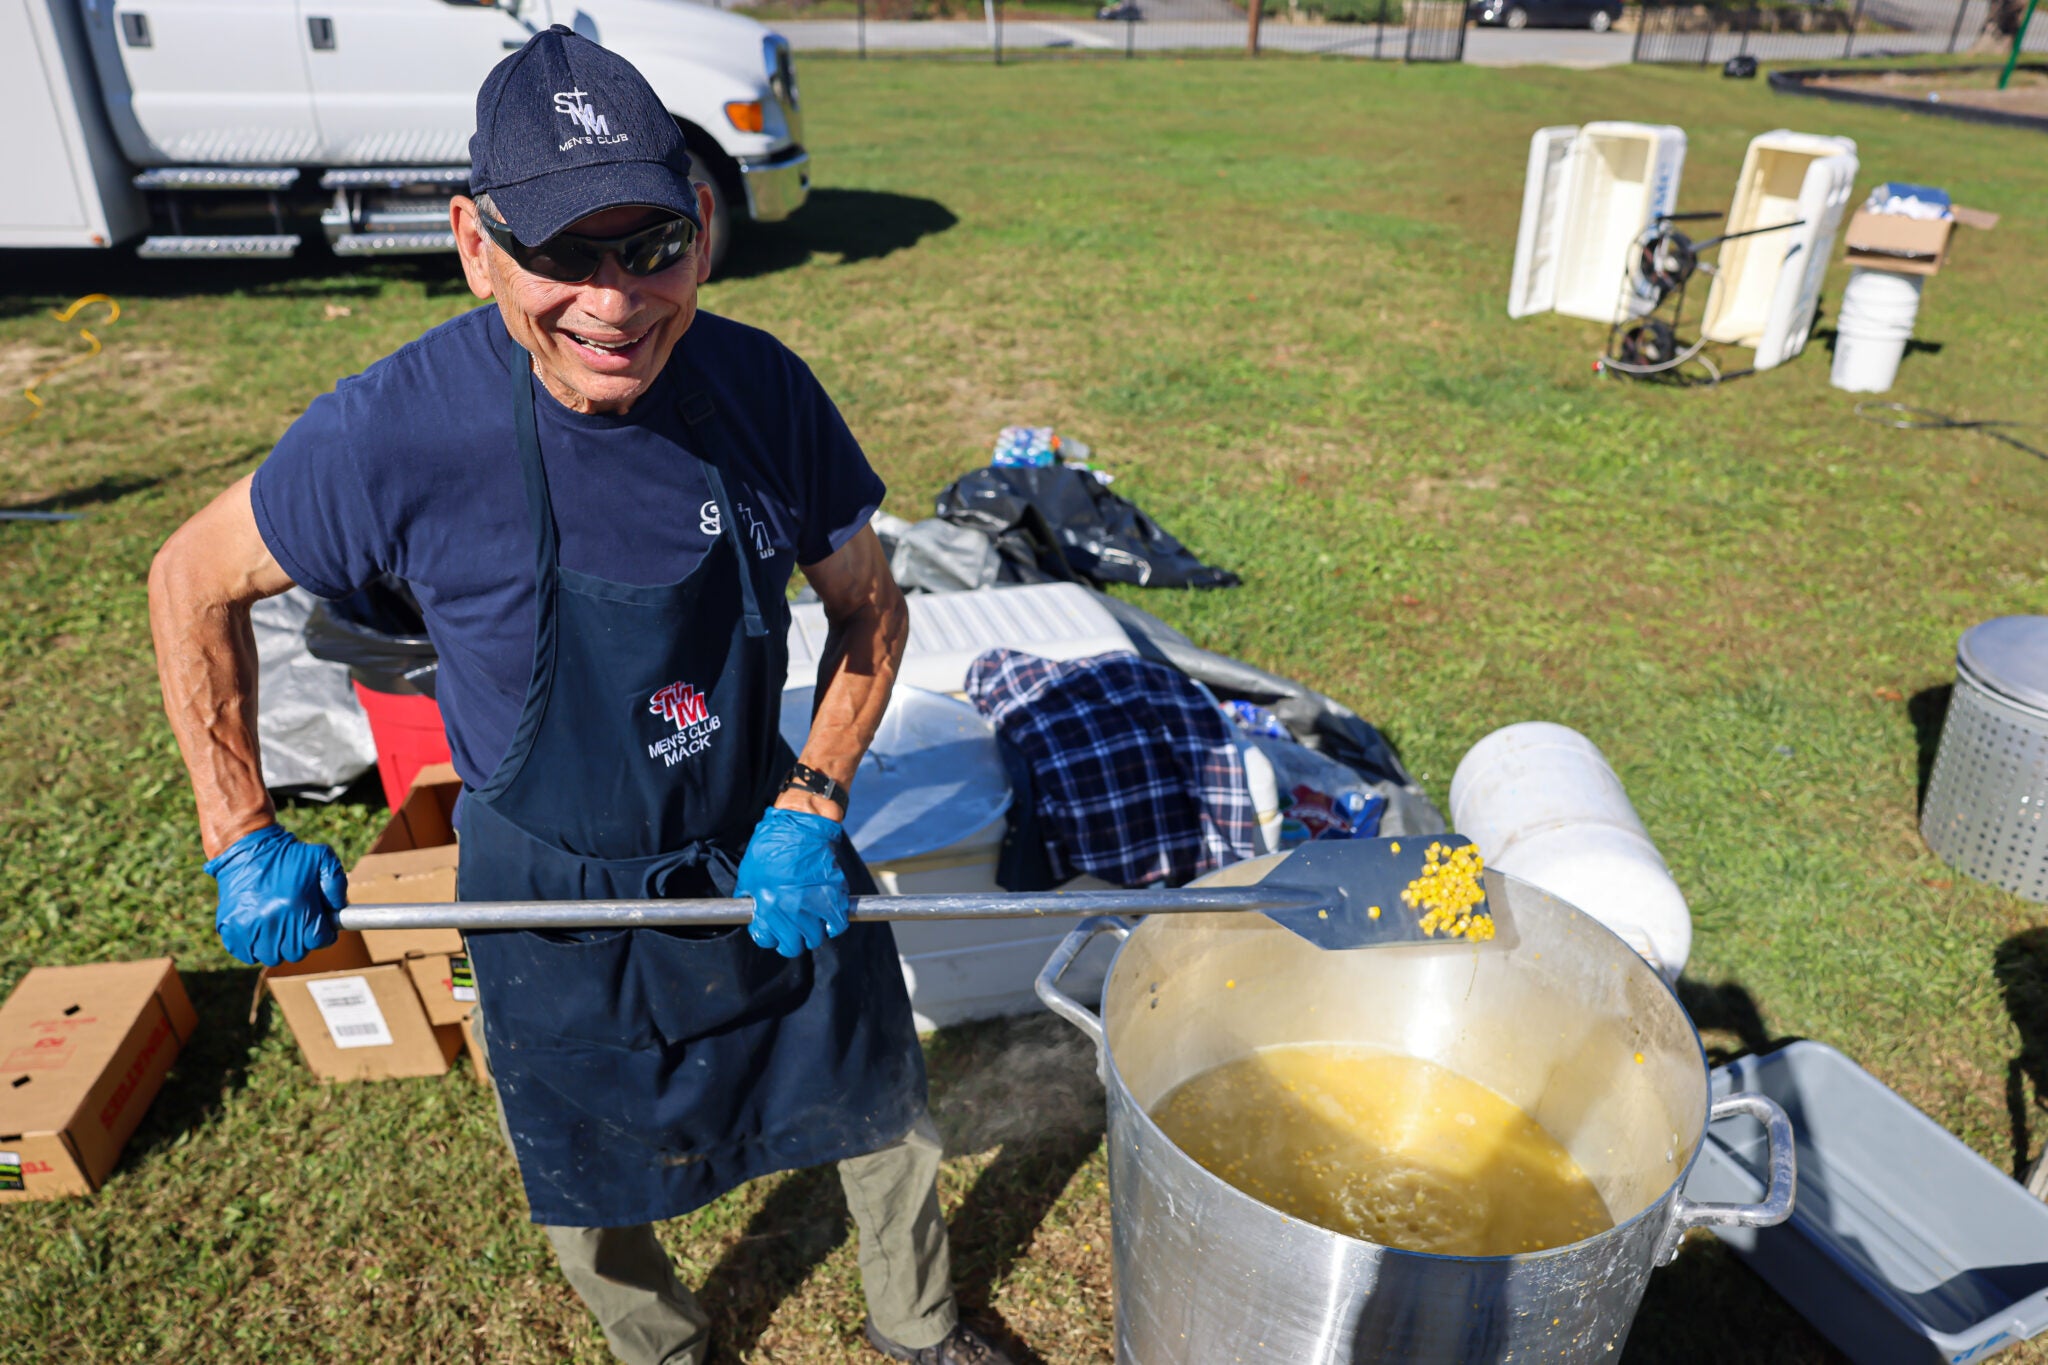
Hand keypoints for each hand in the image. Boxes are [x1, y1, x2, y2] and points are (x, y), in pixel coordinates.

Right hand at [204, 824, 346, 966]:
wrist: (247, 850)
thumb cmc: (289, 855)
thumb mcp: (323, 858)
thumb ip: (337, 884)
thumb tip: (340, 910)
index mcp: (297, 907)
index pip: (319, 940)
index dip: (324, 935)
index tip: (320, 926)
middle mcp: (273, 921)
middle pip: (296, 952)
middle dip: (302, 941)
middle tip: (300, 925)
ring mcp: (249, 927)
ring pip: (271, 956)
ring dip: (279, 947)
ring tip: (280, 928)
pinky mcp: (231, 929)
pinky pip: (247, 955)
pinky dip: (255, 948)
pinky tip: (261, 931)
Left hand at [735, 808, 849, 958]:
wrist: (800, 826)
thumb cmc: (772, 845)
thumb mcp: (749, 872)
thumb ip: (749, 894)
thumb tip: (750, 908)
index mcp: (767, 906)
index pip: (767, 939)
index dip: (769, 937)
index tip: (773, 931)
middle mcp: (790, 911)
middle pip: (793, 946)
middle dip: (792, 942)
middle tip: (794, 931)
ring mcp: (813, 905)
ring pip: (815, 938)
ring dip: (813, 934)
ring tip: (812, 923)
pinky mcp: (833, 896)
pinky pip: (838, 924)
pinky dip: (835, 926)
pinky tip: (830, 920)